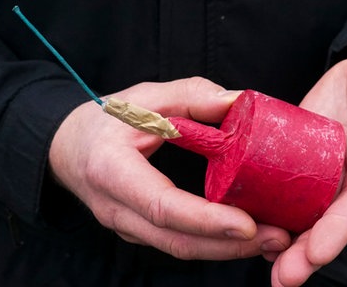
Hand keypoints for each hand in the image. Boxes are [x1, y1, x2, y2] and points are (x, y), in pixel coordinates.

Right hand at [49, 77, 290, 260]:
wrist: (68, 148)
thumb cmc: (104, 120)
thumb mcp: (143, 98)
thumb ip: (190, 96)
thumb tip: (239, 102)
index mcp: (112, 171)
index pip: (161, 206)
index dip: (205, 219)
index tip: (247, 224)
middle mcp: (117, 209)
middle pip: (177, 241)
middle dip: (230, 246)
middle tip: (278, 238)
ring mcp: (127, 226)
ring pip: (181, 248)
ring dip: (228, 249)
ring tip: (272, 240)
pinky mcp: (140, 231)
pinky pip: (179, 243)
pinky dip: (214, 244)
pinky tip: (247, 235)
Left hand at [271, 41, 346, 285]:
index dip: (339, 228)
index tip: (317, 253)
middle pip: (327, 217)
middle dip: (306, 251)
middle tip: (282, 279)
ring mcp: (320, 163)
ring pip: (300, 205)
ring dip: (283, 235)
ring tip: (261, 262)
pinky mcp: (296, 147)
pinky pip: (278, 175)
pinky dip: (264, 198)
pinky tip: (242, 215)